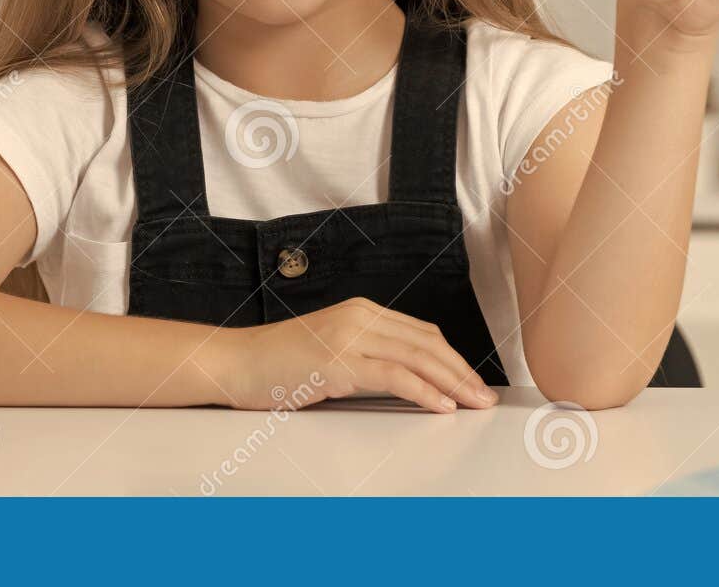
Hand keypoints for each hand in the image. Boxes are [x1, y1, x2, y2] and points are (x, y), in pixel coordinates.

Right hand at [216, 297, 498, 412]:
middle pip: (427, 342)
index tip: (472, 381)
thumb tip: (407, 380)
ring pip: (417, 356)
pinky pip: (393, 376)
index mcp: (361, 311)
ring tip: (473, 403)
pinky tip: (441, 406)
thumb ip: (365, 356)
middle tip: (485, 396)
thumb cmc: (277, 364)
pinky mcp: (337, 362)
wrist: (233, 362)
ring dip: (452, 383)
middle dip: (462, 371)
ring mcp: (348, 336)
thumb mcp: (329, 349)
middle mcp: (359, 316)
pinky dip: (424, 391)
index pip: (421, 332)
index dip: (453, 358)